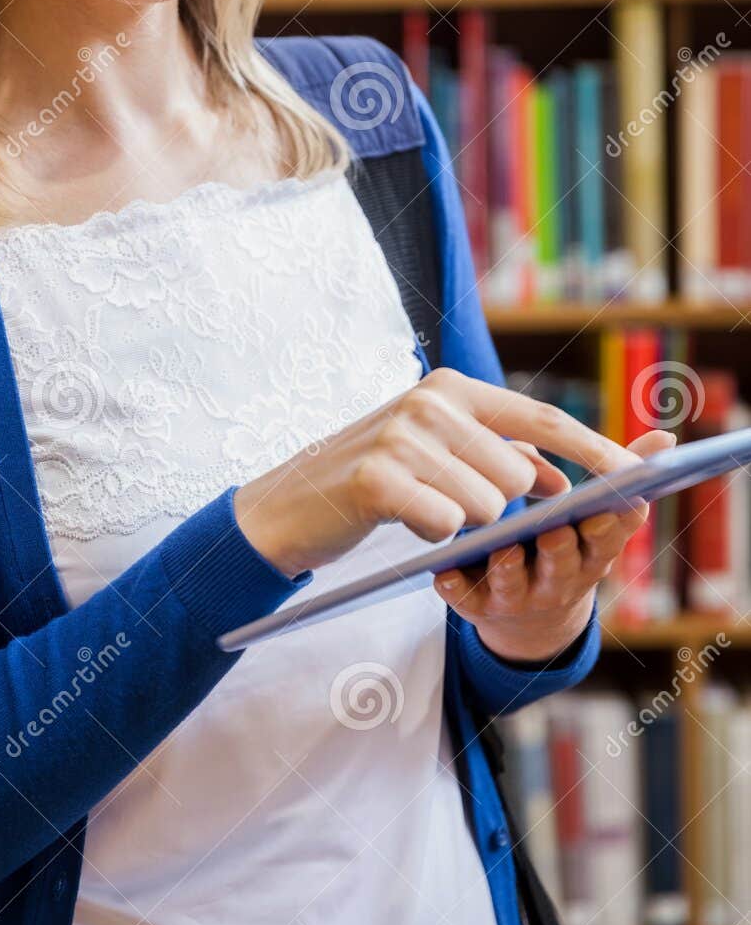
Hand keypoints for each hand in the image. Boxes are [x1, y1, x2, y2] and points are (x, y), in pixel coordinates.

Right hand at [232, 366, 644, 578]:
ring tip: (417, 507)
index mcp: (451, 389)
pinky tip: (401, 521)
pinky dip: (431, 535)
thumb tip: (562, 479)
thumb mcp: (437, 455)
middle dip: (500, 507)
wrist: (286, 506)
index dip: (594, 450)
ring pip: (487, 506)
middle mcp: (431, 403)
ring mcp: (402, 436)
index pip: (542, 419)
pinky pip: (445, 523)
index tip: (638, 475)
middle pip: (518, 477)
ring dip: (461, 524)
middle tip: (450, 504)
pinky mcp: (378, 477)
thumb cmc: (370, 482)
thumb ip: (498, 458)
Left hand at [432, 429, 676, 660]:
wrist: (522, 612)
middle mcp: (559, 578)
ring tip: (501, 549)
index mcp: (590, 552)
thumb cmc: (557, 541)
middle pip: (565, 565)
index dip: (612, 524)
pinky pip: (467, 600)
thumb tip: (668, 439)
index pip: (610, 538)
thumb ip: (618, 471)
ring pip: (516, 584)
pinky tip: (445, 574)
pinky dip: (458, 589)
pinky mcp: (478, 605)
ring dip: (511, 568)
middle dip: (562, 549)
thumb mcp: (590, 511)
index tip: (611, 504)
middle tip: (554, 531)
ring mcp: (518, 596)